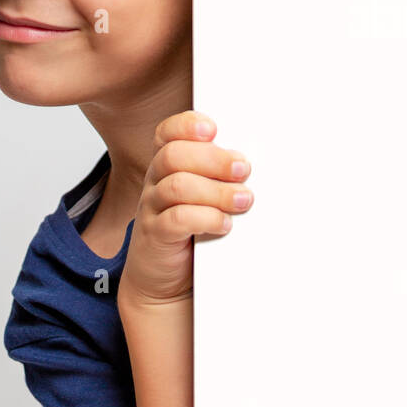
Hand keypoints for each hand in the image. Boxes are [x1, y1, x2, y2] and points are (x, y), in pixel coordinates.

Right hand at [119, 110, 252, 305]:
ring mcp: (152, 209)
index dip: (186, 126)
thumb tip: (255, 165)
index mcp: (168, 166)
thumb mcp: (205, 197)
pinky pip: (176, 220)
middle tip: (243, 170)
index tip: (213, 129)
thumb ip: (222, 177)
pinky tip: (224, 224)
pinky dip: (205, 218)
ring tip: (243, 201)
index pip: (167, 134)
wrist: (163, 279)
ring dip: (217, 192)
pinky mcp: (156, 236)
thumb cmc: (191, 231)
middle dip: (214, 159)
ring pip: (177, 187)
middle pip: (174, 156)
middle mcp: (156, 182)